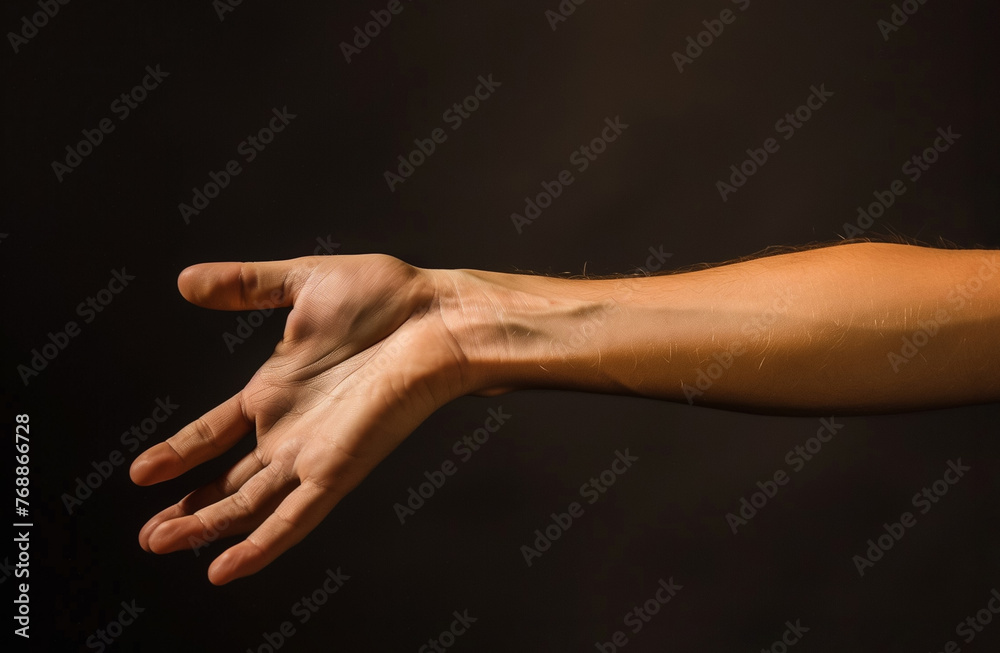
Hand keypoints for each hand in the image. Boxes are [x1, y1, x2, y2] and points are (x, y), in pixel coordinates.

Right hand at [130, 254, 469, 583]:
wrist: (437, 316)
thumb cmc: (387, 297)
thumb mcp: (300, 283)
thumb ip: (244, 285)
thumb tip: (187, 281)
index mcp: (278, 390)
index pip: (216, 433)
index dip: (180, 452)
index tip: (142, 472)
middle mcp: (292, 430)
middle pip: (231, 482)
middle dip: (190, 509)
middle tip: (150, 534)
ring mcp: (313, 454)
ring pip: (251, 506)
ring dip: (207, 528)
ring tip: (161, 543)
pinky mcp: (339, 469)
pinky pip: (293, 518)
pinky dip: (260, 545)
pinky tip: (223, 569)